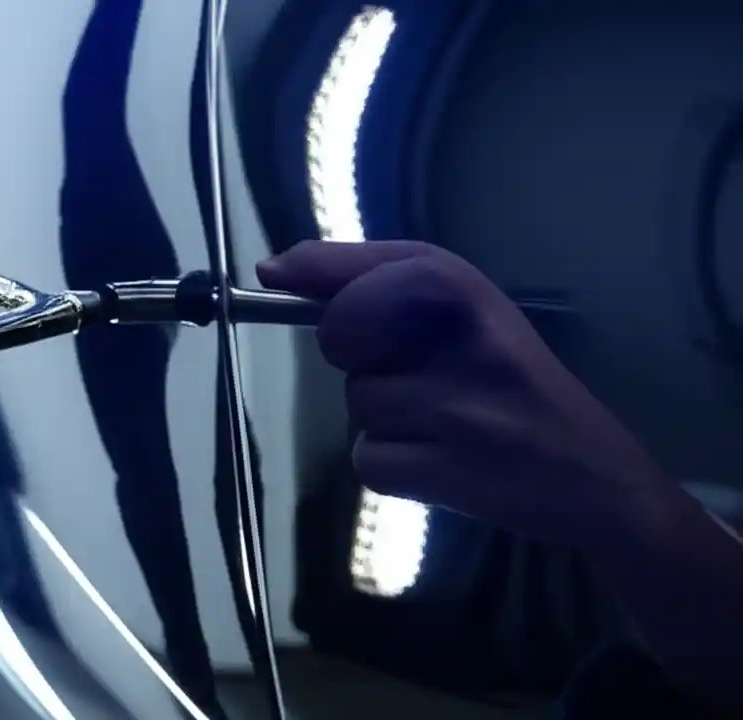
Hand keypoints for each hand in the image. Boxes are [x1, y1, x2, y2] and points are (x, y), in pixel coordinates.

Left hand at [258, 240, 666, 545]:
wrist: (592, 473)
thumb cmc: (510, 381)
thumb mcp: (460, 309)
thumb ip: (369, 280)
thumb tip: (272, 271)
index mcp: (461, 285)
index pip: (353, 273)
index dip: (315, 281)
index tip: (281, 281)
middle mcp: (459, 336)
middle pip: (340, 335)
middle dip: (358, 356)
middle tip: (413, 372)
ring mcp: (455, 407)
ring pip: (360, 403)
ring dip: (386, 418)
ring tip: (445, 422)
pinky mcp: (447, 469)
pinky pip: (368, 459)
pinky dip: (393, 466)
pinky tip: (442, 460)